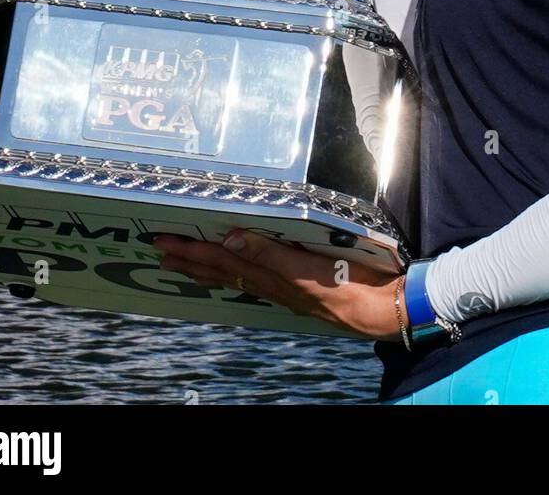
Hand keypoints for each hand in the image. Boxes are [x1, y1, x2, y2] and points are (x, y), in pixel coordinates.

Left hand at [152, 229, 405, 340]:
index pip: (222, 260)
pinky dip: (238, 275)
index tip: (164, 242)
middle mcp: (273, 285)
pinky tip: (236, 275)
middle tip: (161, 251)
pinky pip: (257, 282)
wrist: (387, 310)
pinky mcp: (300, 291)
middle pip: (223, 271)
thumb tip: (230, 239)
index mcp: (272, 275)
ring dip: (209, 269)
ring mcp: (286, 290)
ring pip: (237, 278)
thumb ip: (272, 253)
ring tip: (185, 264)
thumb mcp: (310, 268)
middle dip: (191, 260)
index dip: (192, 251)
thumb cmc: (353, 286)